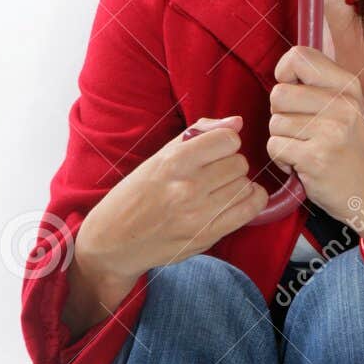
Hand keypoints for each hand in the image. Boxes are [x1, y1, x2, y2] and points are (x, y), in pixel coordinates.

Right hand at [74, 115, 269, 282]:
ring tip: (219, 189)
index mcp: (174, 162)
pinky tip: (235, 200)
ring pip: (245, 186)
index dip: (225, 142)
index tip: (215, 150)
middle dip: (231, 164)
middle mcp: (187, 188)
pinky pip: (249, 211)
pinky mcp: (206, 237)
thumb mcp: (160, 156)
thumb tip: (237, 122)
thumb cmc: (137, 193)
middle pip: (240, 163)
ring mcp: (198, 215)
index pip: (228, 140)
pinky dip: (250, 201)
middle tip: (214, 172)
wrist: (113, 241)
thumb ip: (201, 133)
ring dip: (237, 185)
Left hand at [267, 16, 363, 225]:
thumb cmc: (350, 148)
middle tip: (301, 130)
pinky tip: (302, 164)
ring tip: (305, 149)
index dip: (284, 73)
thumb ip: (319, 85)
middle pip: (278, 93)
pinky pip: (275, 147)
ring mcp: (331, 130)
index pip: (298, 56)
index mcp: (348, 85)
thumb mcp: (347, 106)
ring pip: (274, 123)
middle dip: (280, 114)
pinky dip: (281, 159)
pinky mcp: (317, 157)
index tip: (293, 91)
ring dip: (282, 140)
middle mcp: (342, 103)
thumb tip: (283, 69)